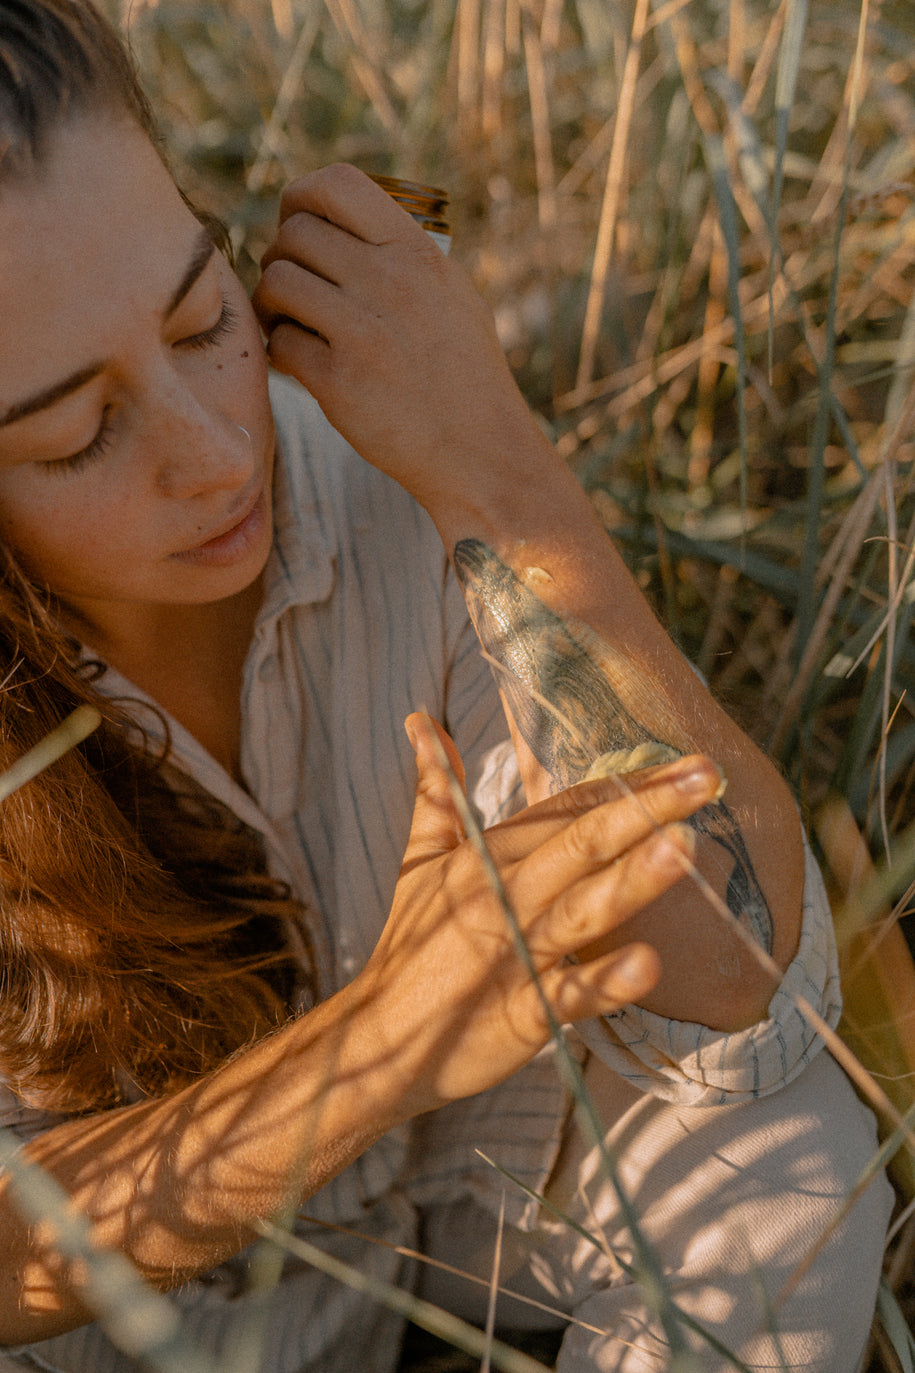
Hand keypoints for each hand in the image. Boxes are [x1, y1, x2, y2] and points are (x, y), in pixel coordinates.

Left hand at [252, 164, 539, 507]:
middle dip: (282, 259)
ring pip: (276, 284)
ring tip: (291, 323)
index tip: (298, 225)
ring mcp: (362, 332)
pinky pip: (279, 343)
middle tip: (295, 291)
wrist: (480, 450)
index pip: (336, 185)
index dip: (301, 199)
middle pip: (295, 235)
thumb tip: (339, 225)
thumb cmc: (465, 373)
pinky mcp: (338, 381)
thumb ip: (401, 255)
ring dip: (272, 304)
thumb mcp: (453, 294)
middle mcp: (389, 282)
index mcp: (417, 253)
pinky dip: (281, 351)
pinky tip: (301, 362)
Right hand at [351, 713, 722, 1118]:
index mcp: (490, 856)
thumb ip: (436, 791)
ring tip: (683, 846)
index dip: (627, 784)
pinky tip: (647, 964)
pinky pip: (568, 996)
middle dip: (646, 808)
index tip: (685, 759)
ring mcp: (514, 954)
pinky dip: (605, 982)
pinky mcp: (521, 1014)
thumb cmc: (409, 943)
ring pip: (581, 910)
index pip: (568, 808)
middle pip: (582, 843)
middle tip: (707, 776)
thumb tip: (420, 722)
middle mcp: (505, 895)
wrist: (376, 1036)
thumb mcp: (421, 859)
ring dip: (633, 880)